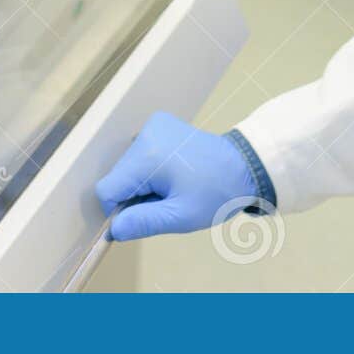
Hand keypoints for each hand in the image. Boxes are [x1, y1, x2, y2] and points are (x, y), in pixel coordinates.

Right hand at [95, 112, 259, 240]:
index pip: (107, 188)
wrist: (245, 166)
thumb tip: (112, 230)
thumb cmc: (216, 193)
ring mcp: (152, 125)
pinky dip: (150, 168)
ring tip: (173, 188)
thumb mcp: (180, 216)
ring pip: (128, 166)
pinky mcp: (160, 123)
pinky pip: (140, 153)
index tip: (142, 218)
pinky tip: (173, 173)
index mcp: (147, 156)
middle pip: (118, 176)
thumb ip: (143, 222)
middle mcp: (144, 134)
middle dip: (135, 196)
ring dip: (143, 183)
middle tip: (166, 203)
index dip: (118, 210)